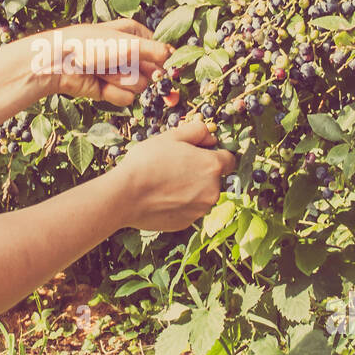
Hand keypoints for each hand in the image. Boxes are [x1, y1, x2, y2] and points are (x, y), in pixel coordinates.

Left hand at [23, 20, 173, 106]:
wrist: (59, 62)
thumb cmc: (91, 44)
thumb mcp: (126, 43)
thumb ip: (153, 51)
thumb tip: (173, 58)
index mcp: (133, 34)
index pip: (160, 50)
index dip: (161, 59)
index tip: (162, 64)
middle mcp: (128, 53)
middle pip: (152, 72)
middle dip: (137, 70)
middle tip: (121, 62)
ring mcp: (119, 72)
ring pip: (139, 86)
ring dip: (122, 80)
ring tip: (102, 70)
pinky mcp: (109, 90)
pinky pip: (125, 98)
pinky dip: (113, 93)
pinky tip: (98, 83)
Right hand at [112, 114, 236, 231]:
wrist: (125, 195)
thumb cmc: (147, 162)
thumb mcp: (171, 136)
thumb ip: (197, 131)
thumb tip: (210, 137)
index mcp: (212, 166)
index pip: (229, 160)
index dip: (215, 154)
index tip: (199, 154)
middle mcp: (213, 190)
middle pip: (214, 179)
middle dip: (200, 173)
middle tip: (174, 167)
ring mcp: (200, 209)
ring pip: (201, 196)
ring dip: (190, 189)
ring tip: (164, 183)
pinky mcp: (187, 223)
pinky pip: (188, 210)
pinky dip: (179, 204)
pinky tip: (161, 197)